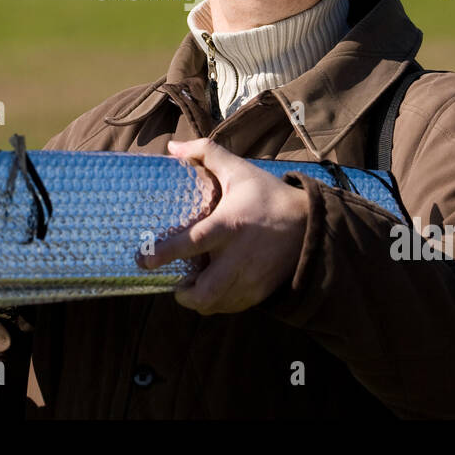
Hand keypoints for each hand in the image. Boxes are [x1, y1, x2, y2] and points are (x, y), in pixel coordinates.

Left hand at [137, 138, 309, 314]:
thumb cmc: (270, 197)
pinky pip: (230, 307)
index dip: (166, 252)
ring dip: (198, 300)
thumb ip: (206, 153)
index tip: (143, 259)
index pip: (193, 242)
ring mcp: (250, 279)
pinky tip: (213, 288)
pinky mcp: (259, 293)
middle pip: (204, 291)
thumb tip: (172, 147)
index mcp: (230, 225)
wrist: (311, 227)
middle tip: (174, 283)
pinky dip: (217, 303)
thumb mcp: (240, 171)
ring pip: (215, 304)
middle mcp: (238, 257)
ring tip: (192, 286)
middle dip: (183, 295)